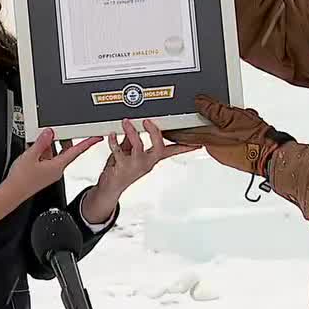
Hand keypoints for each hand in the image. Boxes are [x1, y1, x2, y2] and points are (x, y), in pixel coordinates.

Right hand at [0, 128, 100, 224]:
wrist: (12, 193)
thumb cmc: (21, 180)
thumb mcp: (30, 156)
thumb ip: (41, 143)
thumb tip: (49, 133)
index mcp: (58, 166)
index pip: (77, 152)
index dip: (88, 143)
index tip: (96, 137)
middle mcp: (56, 170)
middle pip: (65, 151)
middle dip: (63, 140)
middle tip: (60, 131)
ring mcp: (50, 172)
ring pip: (55, 154)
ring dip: (50, 145)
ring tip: (41, 139)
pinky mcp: (43, 173)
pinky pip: (47, 158)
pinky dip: (43, 151)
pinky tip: (35, 148)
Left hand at [83, 119, 200, 222]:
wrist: (110, 188)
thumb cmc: (121, 170)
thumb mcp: (130, 152)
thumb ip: (131, 139)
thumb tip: (134, 125)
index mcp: (152, 158)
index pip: (173, 151)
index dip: (186, 147)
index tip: (197, 142)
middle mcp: (147, 162)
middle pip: (159, 147)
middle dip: (154, 132)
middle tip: (148, 121)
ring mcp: (135, 165)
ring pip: (138, 146)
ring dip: (131, 132)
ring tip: (126, 122)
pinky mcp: (123, 166)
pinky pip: (118, 151)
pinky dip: (114, 142)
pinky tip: (111, 135)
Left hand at [167, 95, 293, 176]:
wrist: (274, 156)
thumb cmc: (257, 139)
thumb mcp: (234, 116)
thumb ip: (214, 109)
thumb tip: (199, 102)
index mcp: (210, 139)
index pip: (183, 135)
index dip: (172, 130)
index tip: (163, 126)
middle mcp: (214, 148)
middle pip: (198, 134)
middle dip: (197, 124)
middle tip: (193, 115)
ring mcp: (224, 153)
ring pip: (213, 136)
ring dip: (215, 127)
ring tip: (226, 117)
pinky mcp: (233, 155)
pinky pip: (224, 141)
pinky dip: (226, 132)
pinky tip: (238, 127)